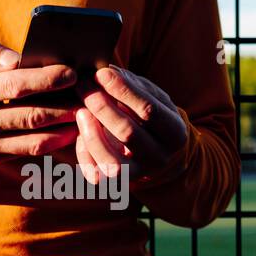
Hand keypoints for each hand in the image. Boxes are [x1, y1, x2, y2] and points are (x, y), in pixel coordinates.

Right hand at [0, 40, 79, 163]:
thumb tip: (18, 59)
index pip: (14, 86)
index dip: (46, 80)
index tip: (71, 73)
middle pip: (29, 116)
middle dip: (63, 106)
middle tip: (89, 97)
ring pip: (32, 140)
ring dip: (63, 130)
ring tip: (86, 116)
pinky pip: (26, 152)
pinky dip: (51, 143)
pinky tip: (69, 130)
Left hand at [73, 65, 188, 183]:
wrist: (163, 157)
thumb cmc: (154, 119)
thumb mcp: (155, 99)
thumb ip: (134, 86)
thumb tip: (106, 71)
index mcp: (175, 132)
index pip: (148, 110)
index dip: (123, 90)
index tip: (102, 73)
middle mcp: (160, 157)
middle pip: (127, 132)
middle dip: (102, 106)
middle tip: (84, 86)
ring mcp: (140, 174)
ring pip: (111, 161)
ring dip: (91, 133)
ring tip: (80, 110)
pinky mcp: (119, 185)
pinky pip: (97, 175)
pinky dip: (85, 154)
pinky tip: (80, 134)